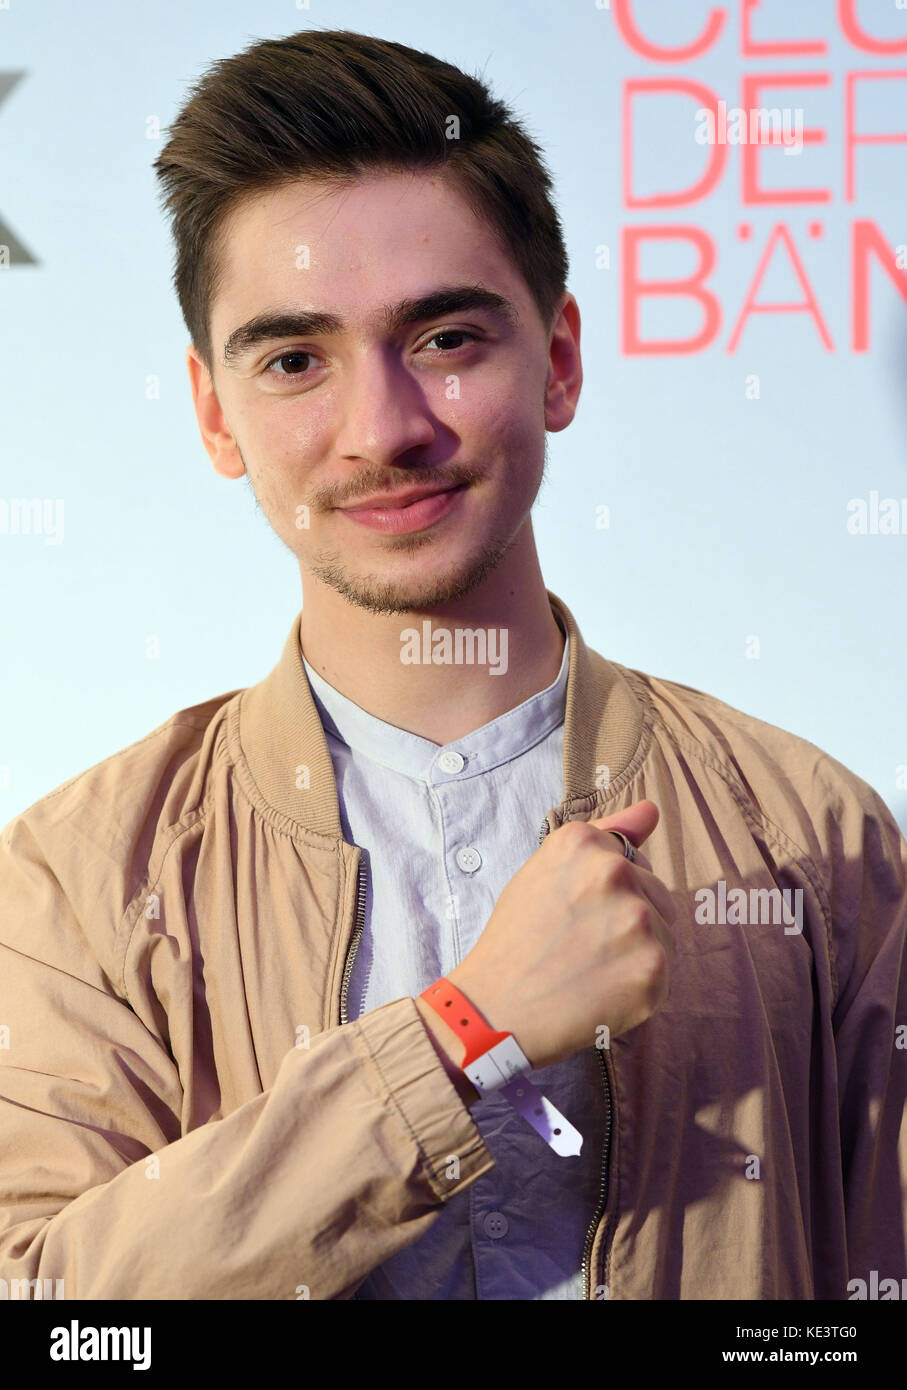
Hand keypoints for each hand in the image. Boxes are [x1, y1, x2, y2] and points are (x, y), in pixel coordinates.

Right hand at [448, 800, 674, 1069]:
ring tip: (591, 971)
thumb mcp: (545, 871)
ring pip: (665, 932)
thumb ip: (604, 835)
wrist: (494, 1009)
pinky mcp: (653, 966)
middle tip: (581, 948)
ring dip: (639, 952)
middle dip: (629, 921)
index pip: (632, 861)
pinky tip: (602, 994)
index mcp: (583, 843)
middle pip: (656, 893)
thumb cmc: (516, 940)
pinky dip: (640, 988)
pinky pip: (665, 972)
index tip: (579, 917)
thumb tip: (651, 810)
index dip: (608, 896)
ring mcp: (637, 919)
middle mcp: (614, 872)